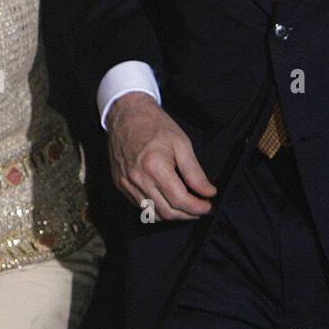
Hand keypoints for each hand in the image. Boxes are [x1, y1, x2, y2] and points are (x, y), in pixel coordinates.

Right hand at [107, 92, 216, 220]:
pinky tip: (166, 200)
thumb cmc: (155, 125)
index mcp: (155, 167)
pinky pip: (140, 206)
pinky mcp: (120, 184)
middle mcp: (138, 179)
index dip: (198, 207)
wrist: (127, 114)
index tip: (208, 206)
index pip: (180, 200)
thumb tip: (208, 192)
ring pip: (152, 214)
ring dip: (172, 215)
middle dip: (187, 214)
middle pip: (167, 212)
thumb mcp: (182, 144)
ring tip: (185, 207)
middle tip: (200, 208)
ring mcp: (126, 183)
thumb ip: (195, 173)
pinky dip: (155, 208)